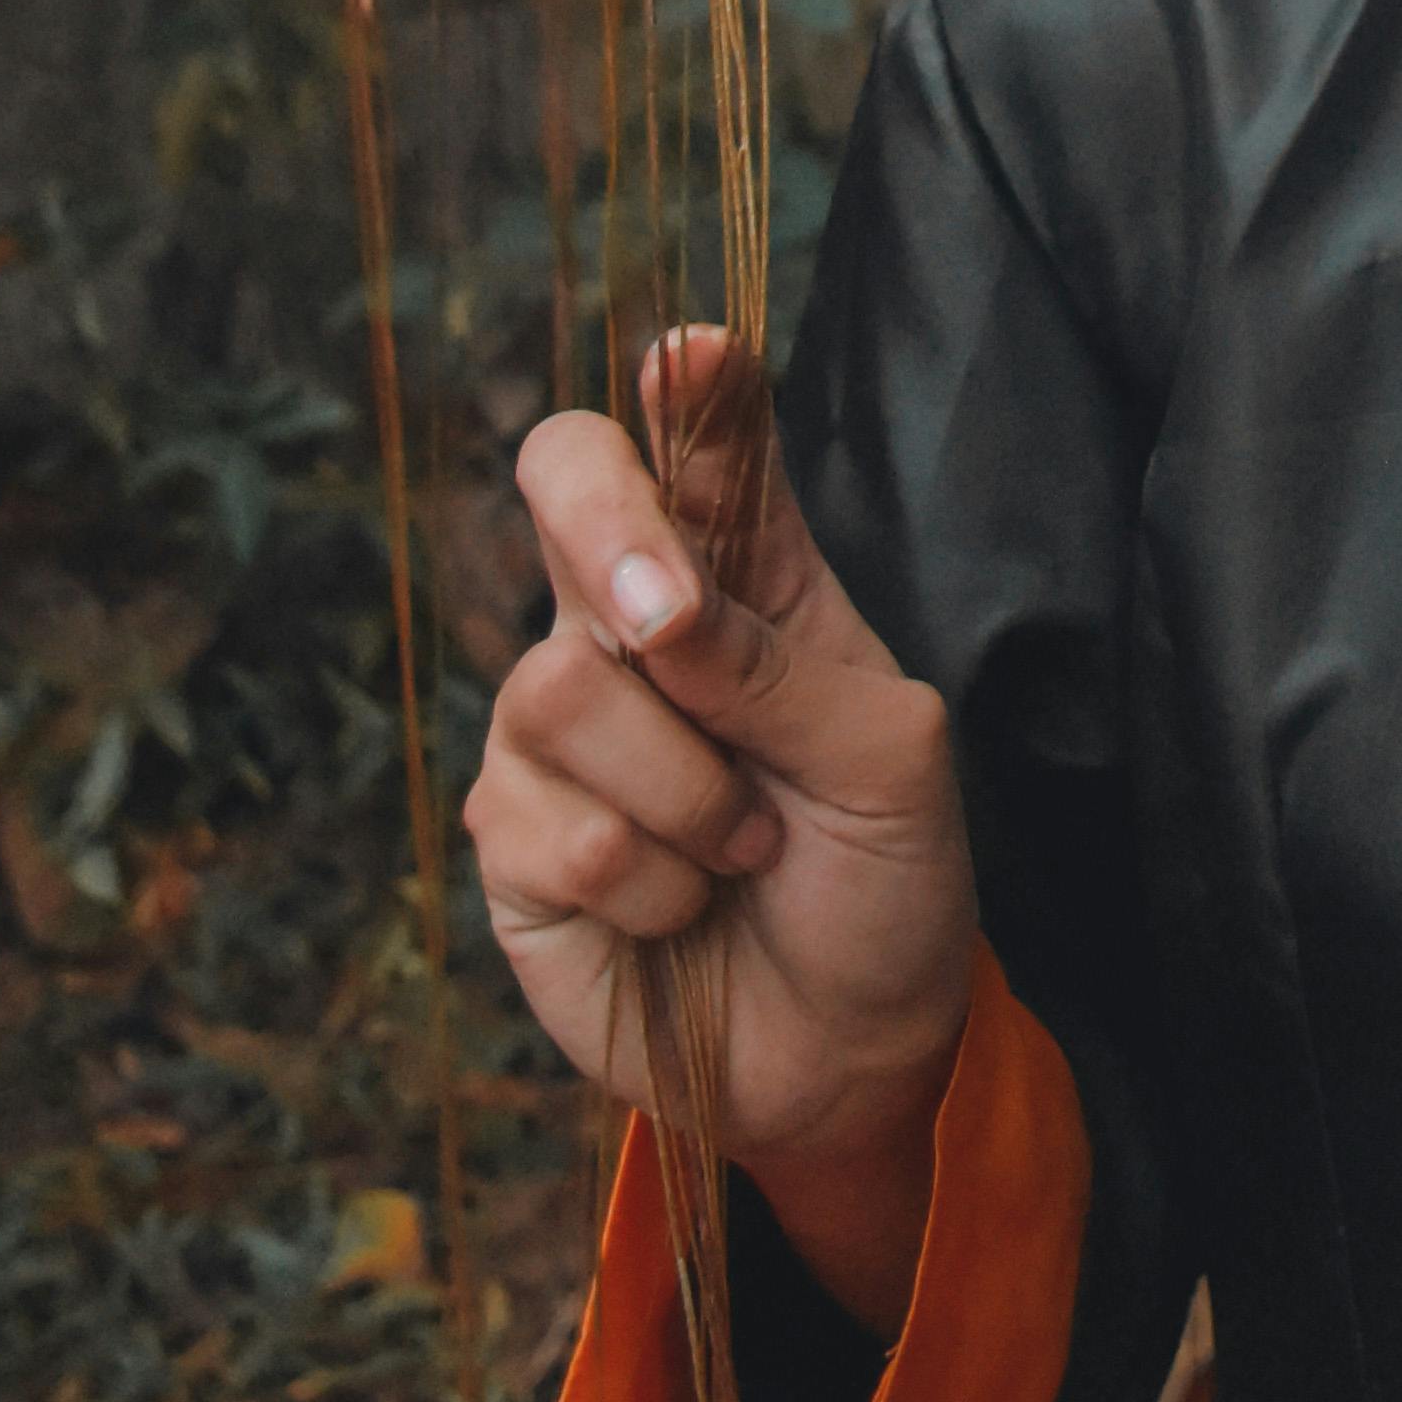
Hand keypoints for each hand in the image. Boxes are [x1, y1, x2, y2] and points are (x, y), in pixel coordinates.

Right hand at [463, 327, 977, 1181]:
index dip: (691, 391)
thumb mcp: (888, 759)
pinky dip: (645, 881)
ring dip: (682, 791)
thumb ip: (782, 669)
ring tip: (743, 847)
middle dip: (609, 533)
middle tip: (667, 624)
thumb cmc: (886, 881)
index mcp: (753, 569)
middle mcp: (639, 616)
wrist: (850, 1047)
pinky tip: (683, 908)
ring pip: (559, 686)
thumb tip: (662, 608)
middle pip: (567, 483)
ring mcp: (562, 721)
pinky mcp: (514, 834)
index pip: (703, 438)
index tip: (695, 354)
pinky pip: (549, 823)